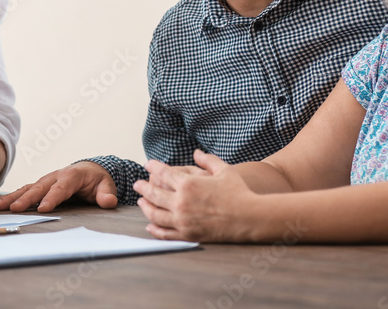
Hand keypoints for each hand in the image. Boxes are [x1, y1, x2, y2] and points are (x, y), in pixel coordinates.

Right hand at [0, 162, 117, 212]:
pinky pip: (25, 190)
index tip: (42, 209)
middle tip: (14, 209)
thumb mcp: (106, 185)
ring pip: (28, 188)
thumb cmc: (97, 180)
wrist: (89, 169)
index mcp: (72, 176)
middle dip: (26, 199)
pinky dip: (12, 197)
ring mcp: (46, 180)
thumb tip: (109, 202)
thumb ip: (106, 194)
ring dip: (13, 197)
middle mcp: (56, 176)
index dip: (52, 198)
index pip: (61, 188)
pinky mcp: (40, 185)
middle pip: (39, 188)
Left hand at [134, 150, 255, 241]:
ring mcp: (183, 220)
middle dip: (143, 187)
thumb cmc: (238, 191)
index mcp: (188, 183)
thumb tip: (196, 152)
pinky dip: (155, 230)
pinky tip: (150, 226)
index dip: (153, 167)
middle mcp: (181, 202)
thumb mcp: (224, 170)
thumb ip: (207, 160)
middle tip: (137, 184)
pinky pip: (165, 233)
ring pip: (155, 214)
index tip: (148, 165)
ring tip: (141, 202)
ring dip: (145, 207)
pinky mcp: (188, 234)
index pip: (163, 173)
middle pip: (154, 194)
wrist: (249, 217)